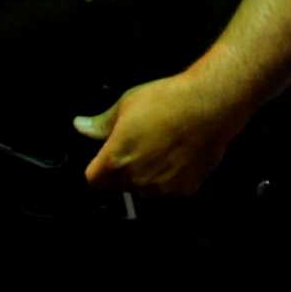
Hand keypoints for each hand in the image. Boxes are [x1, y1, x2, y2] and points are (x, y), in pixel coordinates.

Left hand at [75, 72, 246, 197]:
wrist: (208, 107)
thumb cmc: (168, 102)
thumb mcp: (126, 105)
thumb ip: (100, 123)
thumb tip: (82, 126)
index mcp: (117, 159)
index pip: (93, 180)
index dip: (96, 169)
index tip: (102, 160)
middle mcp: (137, 179)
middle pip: (117, 185)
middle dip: (120, 171)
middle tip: (134, 146)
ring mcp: (161, 188)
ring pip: (142, 189)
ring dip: (144, 176)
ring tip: (157, 147)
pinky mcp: (183, 190)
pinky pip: (167, 189)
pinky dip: (167, 178)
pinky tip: (174, 155)